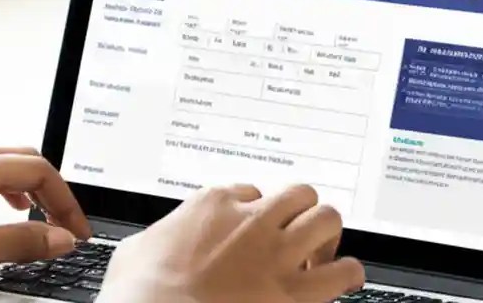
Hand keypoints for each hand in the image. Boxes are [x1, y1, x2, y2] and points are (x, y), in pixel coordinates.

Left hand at [0, 148, 92, 271]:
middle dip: (51, 188)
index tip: (76, 231)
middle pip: (22, 158)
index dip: (66, 200)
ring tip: (37, 217)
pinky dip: (1, 189)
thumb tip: (57, 237)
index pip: (39, 168)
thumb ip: (16, 243)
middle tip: (65, 223)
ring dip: (26, 187)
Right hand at [100, 184, 364, 302]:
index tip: (250, 229)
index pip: (247, 191)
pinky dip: (348, 274)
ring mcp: (276, 253)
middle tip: (296, 233)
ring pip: (326, 219)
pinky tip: (343, 282)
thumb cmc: (139, 293)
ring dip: (326, 235)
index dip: (251, 212)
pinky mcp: (295, 292)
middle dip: (300, 213)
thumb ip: (153, 239)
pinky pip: (343, 271)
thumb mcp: (134, 250)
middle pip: (297, 194)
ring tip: (322, 252)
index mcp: (211, 205)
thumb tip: (147, 246)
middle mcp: (250, 220)